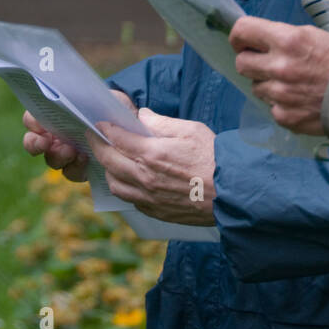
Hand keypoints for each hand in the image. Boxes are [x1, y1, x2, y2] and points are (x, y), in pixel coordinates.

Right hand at [21, 90, 136, 182]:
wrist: (129, 126)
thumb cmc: (109, 107)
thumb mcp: (101, 96)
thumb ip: (87, 95)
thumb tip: (77, 94)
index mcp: (54, 116)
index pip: (32, 119)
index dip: (31, 122)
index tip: (39, 124)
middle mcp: (54, 136)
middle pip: (32, 143)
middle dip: (35, 144)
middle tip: (46, 142)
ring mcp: (65, 154)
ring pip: (51, 160)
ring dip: (57, 156)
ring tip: (71, 150)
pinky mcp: (80, 168)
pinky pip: (70, 172)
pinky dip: (76, 167)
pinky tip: (86, 159)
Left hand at [93, 109, 215, 225]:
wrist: (233, 193)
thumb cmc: (214, 158)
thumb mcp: (190, 130)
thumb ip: (161, 123)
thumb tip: (141, 117)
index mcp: (151, 153)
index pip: (115, 138)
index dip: (104, 128)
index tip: (99, 122)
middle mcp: (144, 177)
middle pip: (108, 160)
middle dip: (98, 146)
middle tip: (96, 137)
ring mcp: (148, 197)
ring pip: (114, 183)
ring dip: (108, 169)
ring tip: (111, 159)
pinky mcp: (156, 211)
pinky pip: (129, 199)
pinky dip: (123, 187)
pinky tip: (129, 179)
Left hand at [229, 15, 328, 134]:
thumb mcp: (316, 37)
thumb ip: (286, 40)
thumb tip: (264, 44)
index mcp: (288, 40)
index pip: (242, 31)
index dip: (239, 37)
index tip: (243, 42)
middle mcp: (279, 66)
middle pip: (241, 63)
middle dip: (251, 62)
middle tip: (267, 64)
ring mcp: (280, 94)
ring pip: (256, 87)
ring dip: (268, 85)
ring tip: (293, 84)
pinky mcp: (285, 117)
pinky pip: (272, 108)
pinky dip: (282, 105)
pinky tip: (301, 101)